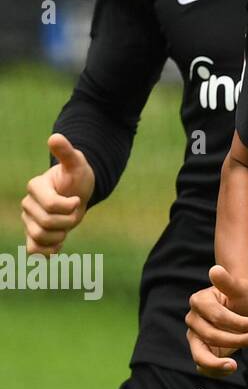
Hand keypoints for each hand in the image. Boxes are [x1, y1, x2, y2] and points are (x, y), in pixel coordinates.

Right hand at [21, 134, 94, 254]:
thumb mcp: (77, 164)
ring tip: (68, 225)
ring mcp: (29, 220)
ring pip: (39, 238)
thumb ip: (67, 152)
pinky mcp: (33, 234)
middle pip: (47, 223)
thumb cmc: (77, 176)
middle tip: (76, 212)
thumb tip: (55, 137)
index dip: (70, 206)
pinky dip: (46, 252)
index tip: (77, 200)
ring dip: (60, 235)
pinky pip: (33, 250)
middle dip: (68, 221)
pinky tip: (58, 245)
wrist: (77, 193)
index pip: (51, 205)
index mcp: (36, 186)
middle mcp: (28, 204)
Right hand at [185, 265, 247, 376]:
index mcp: (199, 301)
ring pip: (202, 354)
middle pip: (211, 335)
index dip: (237, 323)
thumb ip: (228, 281)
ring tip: (236, 365)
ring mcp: (194, 337)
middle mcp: (193, 320)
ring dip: (221, 361)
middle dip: (236, 339)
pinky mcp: (200, 351)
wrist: (243, 308)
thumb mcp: (241, 288)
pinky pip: (202, 366)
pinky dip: (214, 371)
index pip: (217, 316)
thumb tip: (215, 269)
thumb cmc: (242, 296)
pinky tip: (230, 368)